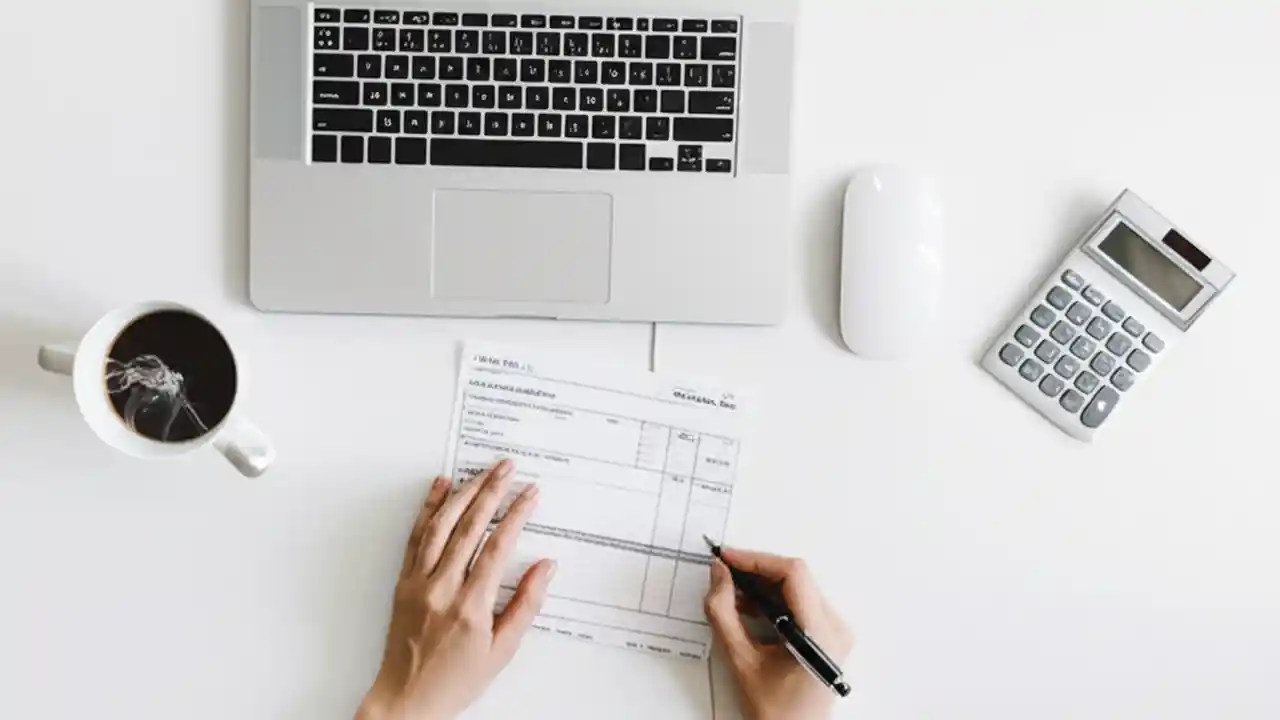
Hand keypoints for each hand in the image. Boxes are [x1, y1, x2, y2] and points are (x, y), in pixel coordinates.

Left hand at [357, 460, 555, 719]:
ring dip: (463, 493)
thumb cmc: (455, 680)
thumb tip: (544, 567)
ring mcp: (418, 582)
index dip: (516, 515)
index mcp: (470, 606)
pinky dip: (428, 509)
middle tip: (508, 468)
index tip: (530, 495)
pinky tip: (439, 488)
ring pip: (441, 525)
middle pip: (469, 527)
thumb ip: (525, 605)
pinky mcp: (403, 582)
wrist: (407, 700)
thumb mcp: (502, 650)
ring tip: (481, 472)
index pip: (497, 547)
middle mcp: (441, 588)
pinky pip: (416, 537)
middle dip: (492, 491)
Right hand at [705, 549, 853, 719]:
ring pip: (796, 587)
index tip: (727, 558)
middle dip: (756, 571)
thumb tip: (718, 575)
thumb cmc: (776, 712)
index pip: (793, 575)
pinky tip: (747, 606)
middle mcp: (835, 627)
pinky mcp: (827, 633)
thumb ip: (724, 614)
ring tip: (730, 593)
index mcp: (820, 633)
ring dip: (762, 585)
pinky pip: (799, 602)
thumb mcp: (742, 662)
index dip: (756, 560)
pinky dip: (772, 599)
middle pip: (795, 578)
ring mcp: (834, 630)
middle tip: (723, 573)